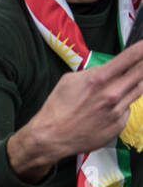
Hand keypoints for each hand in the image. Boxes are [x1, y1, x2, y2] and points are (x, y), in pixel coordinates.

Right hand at [9, 42, 142, 180]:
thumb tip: (106, 69)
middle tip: (141, 63)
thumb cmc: (57, 109)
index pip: (130, 57)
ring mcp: (118, 111)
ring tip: (124, 84)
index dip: (142, 49)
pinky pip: (127, 109)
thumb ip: (92, 72)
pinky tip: (106, 109)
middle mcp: (112, 94)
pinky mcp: (119, 125)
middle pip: (142, 72)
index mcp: (98, 79)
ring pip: (138, 90)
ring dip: (135, 83)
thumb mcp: (69, 81)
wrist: (52, 137)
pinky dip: (122, 105)